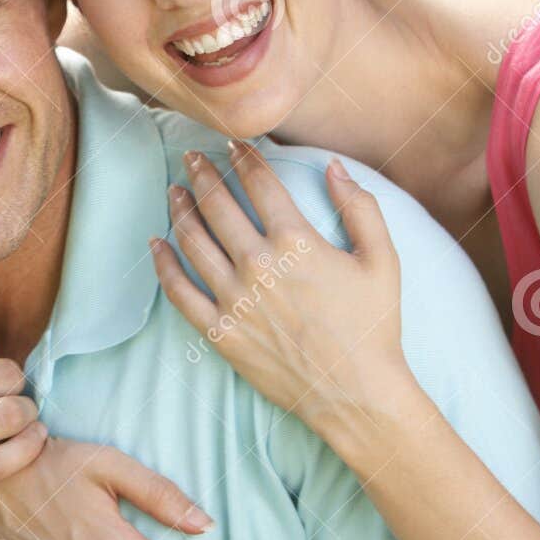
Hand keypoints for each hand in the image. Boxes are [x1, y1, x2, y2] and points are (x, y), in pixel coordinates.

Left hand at [149, 142, 417, 441]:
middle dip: (203, 174)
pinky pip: (180, 292)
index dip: (244, 158)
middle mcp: (258, 266)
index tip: (233, 144)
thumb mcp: (383, 260)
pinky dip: (164, 264)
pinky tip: (156, 244)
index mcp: (297, 242)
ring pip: (193, 241)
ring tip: (175, 190)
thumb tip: (333, 166)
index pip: (260, 184)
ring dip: (181, 209)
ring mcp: (234, 300)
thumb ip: (361, 207)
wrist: (356, 394)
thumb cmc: (373, 327)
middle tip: (192, 157)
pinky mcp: (220, 331)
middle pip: (218, 206)